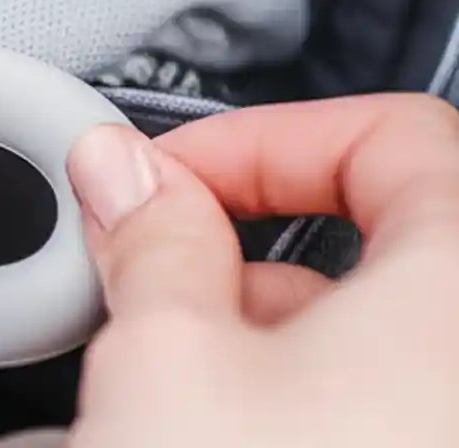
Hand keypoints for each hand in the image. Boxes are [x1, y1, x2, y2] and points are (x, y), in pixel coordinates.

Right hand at [66, 94, 458, 446]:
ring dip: (255, 336)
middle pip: (370, 240)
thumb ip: (153, 237)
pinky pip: (372, 403)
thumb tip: (126, 174)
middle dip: (238, 251)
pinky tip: (210, 435)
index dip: (256, 139)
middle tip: (149, 280)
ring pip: (368, 335)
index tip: (166, 177)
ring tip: (165, 393)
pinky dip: (292, 400)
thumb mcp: (170, 360)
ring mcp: (450, 419)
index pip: (392, 134)